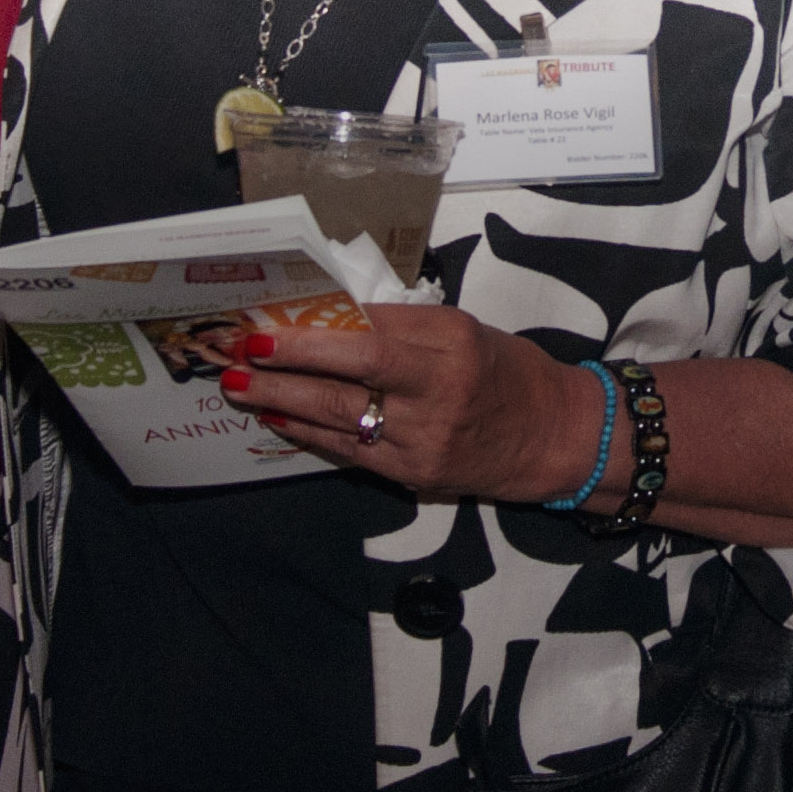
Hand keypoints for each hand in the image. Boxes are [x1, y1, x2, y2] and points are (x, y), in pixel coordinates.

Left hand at [226, 304, 601, 504]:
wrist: (553, 436)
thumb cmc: (506, 373)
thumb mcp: (464, 332)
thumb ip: (403, 329)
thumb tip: (330, 317)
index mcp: (453, 341)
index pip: (373, 327)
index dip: (317, 326)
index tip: (272, 316)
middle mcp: (440, 388)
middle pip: (352, 370)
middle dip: (288, 360)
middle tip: (240, 350)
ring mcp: (426, 437)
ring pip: (340, 416)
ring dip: (282, 399)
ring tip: (239, 386)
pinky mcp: (415, 474)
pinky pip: (350, 450)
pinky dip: (309, 433)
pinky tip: (278, 418)